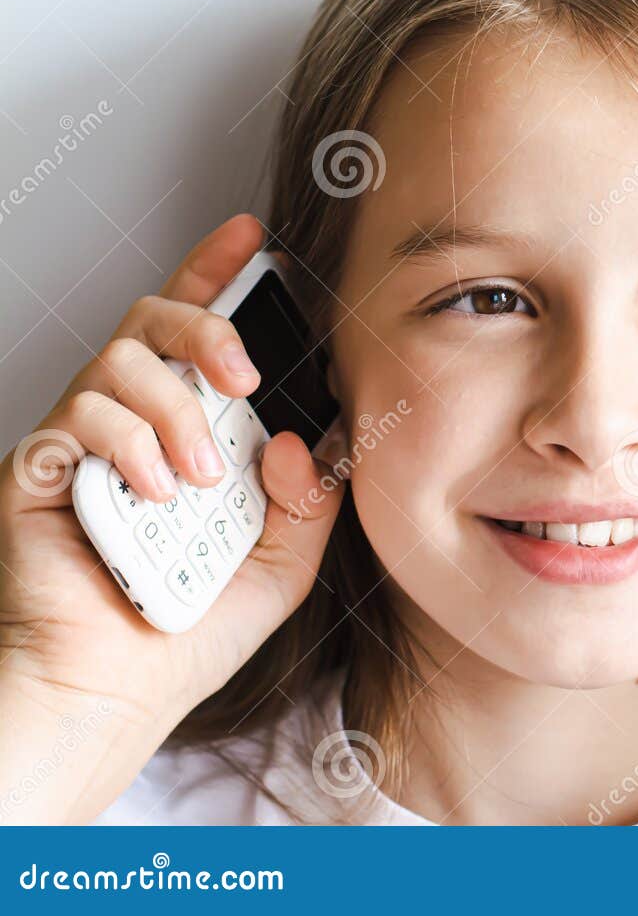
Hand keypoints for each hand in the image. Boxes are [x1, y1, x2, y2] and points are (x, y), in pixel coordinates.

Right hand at [0, 214, 346, 741]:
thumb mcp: (284, 560)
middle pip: (152, 317)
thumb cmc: (191, 627)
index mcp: (189, 430)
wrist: (119, 689)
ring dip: (175, 411)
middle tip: (243, 377)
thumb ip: (309, 497)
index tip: (256, 238)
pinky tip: (156, 494)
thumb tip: (305, 435)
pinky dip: (130, 446)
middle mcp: (132, 421)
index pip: (195, 334)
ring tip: (198, 482)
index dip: (217, 272)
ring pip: (120, 360)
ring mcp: (82, 441)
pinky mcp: (38, 466)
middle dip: (206, 325)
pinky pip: (80, 414)